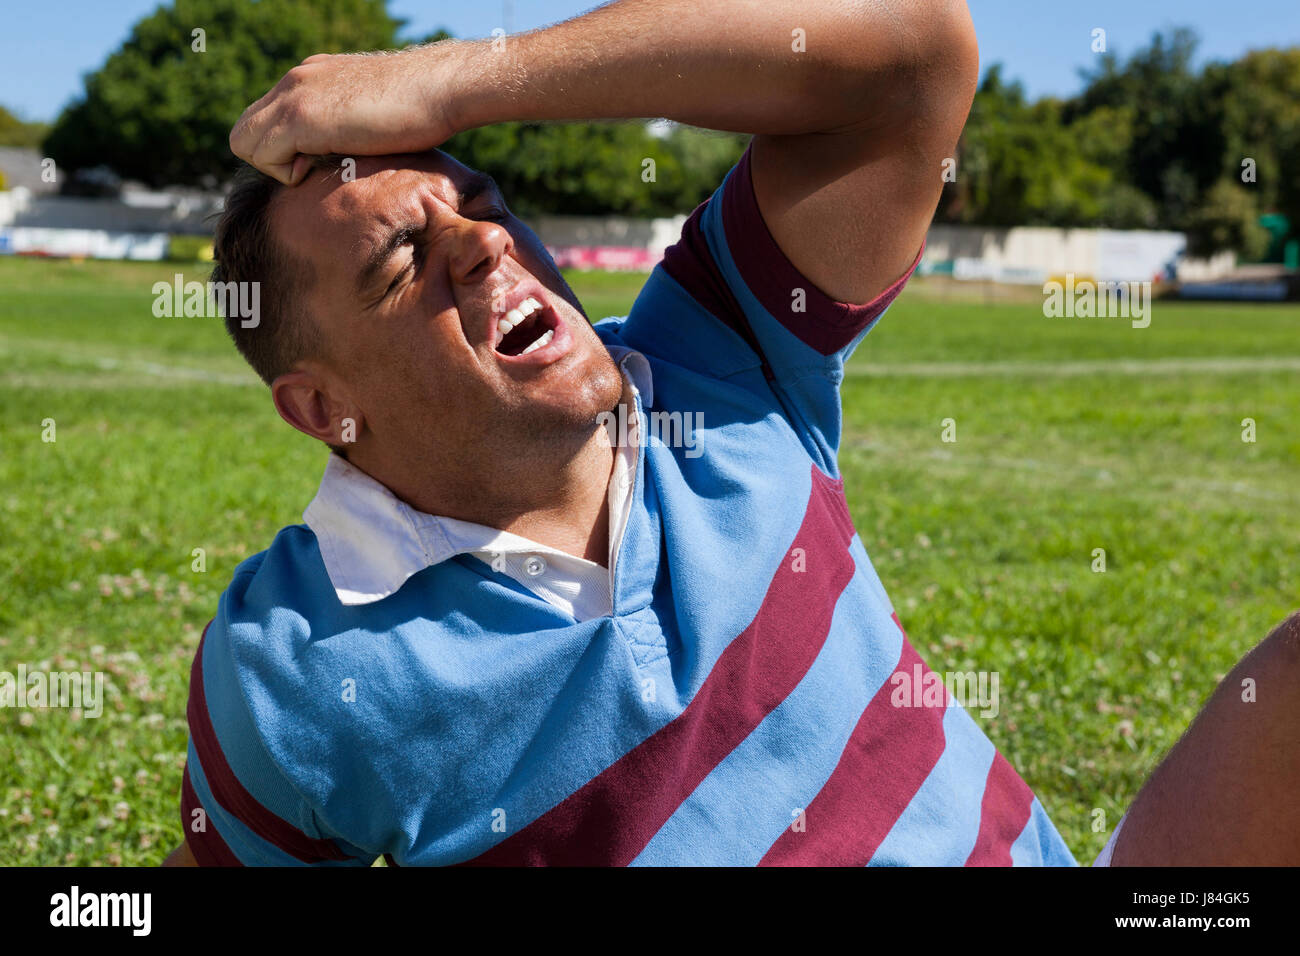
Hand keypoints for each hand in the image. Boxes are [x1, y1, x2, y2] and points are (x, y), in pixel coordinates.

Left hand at [229, 43, 466, 184]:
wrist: (440, 87)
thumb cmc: (424, 107)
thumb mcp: (374, 112)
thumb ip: (349, 122)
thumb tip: (348, 150)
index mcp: (311, 78)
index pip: (266, 119)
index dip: (284, 150)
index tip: (319, 163)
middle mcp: (296, 80)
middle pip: (245, 130)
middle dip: (271, 160)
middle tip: (312, 171)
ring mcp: (295, 95)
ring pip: (245, 142)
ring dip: (277, 167)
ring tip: (319, 170)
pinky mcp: (302, 116)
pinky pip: (264, 154)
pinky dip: (287, 172)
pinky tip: (325, 168)